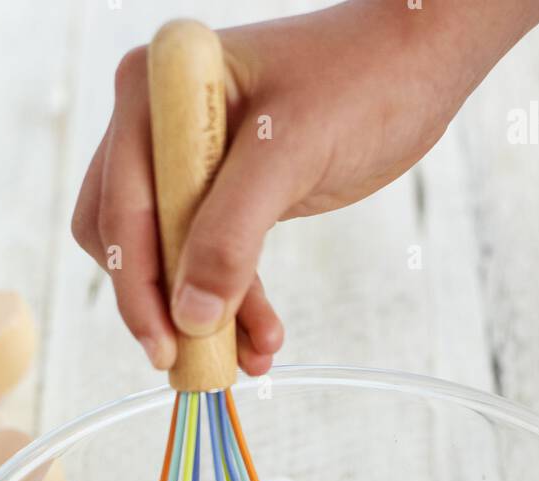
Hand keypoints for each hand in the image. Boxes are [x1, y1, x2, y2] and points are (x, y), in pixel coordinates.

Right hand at [72, 0, 538, 373]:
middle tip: (199, 360)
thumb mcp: (292, 155)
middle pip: (127, 238)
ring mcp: (189, 158)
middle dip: (164, 304)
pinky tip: (263, 338)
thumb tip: (190, 317)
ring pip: (169, 259)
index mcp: (156, 92)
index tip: (165, 346)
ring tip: (253, 355)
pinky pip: (208, 261)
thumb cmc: (361, 80)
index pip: (119, 206)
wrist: (419, 63)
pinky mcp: (224, 192)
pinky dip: (232, 303)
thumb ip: (232, 234)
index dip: (137, 284)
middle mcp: (158, 122)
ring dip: (205, 314)